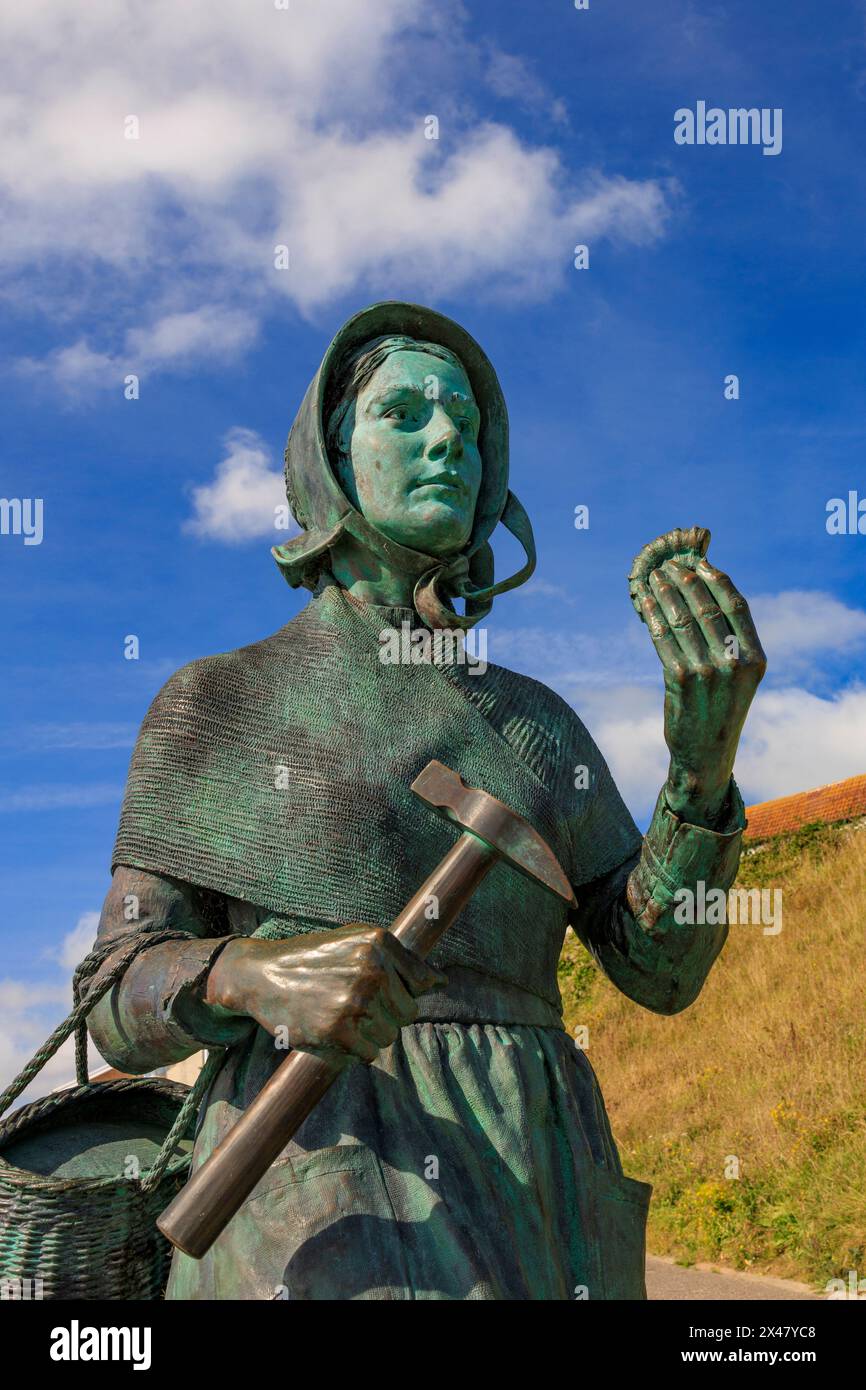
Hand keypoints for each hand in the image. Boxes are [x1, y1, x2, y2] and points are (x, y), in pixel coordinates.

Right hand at [205, 923, 445, 1062]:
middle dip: (386, 1014)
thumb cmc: (315, 958)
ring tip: (340, 1015)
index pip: (421, 983)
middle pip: (407, 1013)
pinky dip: (353, 1050)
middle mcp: (371, 968)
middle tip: (352, 1003)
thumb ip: (401, 960)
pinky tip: (333, 1031)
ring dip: (369, 1034)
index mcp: (379, 942)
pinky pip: (368, 1054)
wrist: (262, 974)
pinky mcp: (338, 1031)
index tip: (377, 990)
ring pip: (389, 1035)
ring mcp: (354, 1000)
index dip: (400, 991)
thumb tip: (442, 982)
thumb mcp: (358, 942)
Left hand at [633, 555, 766, 826]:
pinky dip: (653, 616)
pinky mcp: (681, 680)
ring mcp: (708, 671)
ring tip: (653, 578)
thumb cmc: (720, 710)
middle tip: (668, 565)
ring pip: (682, 619)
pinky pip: (663, 638)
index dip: (715, 579)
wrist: (706, 756)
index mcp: (756, 658)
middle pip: (706, 607)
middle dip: (685, 581)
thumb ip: (730, 641)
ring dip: (665, 593)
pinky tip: (646, 603)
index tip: (698, 563)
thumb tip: (703, 594)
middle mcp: (735, 662)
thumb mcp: (738, 677)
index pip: (736, 605)